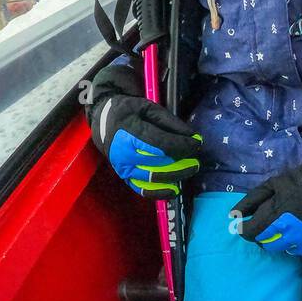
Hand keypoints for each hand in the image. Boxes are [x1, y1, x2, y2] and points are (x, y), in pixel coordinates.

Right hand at [86, 65, 200, 197]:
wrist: (104, 121)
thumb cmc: (129, 113)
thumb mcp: (149, 108)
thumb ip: (170, 122)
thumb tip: (192, 136)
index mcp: (129, 131)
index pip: (161, 144)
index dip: (182, 146)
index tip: (198, 143)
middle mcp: (124, 152)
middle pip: (159, 163)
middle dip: (182, 162)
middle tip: (196, 160)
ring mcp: (123, 167)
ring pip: (153, 178)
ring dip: (176, 176)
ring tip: (190, 169)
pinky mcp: (124, 176)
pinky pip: (141, 189)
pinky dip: (159, 192)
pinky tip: (174, 191)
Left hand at [233, 127, 301, 257]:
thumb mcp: (276, 183)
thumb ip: (252, 200)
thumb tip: (232, 215)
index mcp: (277, 217)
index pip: (249, 234)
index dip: (246, 228)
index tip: (248, 223)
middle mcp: (290, 234)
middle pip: (266, 245)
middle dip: (265, 234)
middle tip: (275, 220)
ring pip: (285, 249)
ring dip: (284, 239)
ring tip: (293, 223)